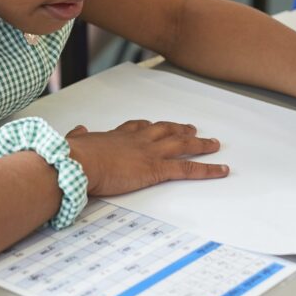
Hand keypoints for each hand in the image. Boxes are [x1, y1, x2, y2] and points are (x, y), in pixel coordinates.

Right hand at [66, 120, 227, 195]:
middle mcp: (137, 140)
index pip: (137, 127)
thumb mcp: (75, 143)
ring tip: (213, 144)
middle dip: (180, 129)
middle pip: (165, 130)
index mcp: (117, 136)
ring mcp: (150, 152)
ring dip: (199, 143)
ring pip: (182, 144)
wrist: (79, 162)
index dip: (149, 126)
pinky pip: (188, 168)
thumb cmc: (74, 156)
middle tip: (191, 128)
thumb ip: (78, 137)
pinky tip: (221, 170)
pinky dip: (208, 169)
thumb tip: (77, 130)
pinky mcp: (156, 169)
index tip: (154, 125)